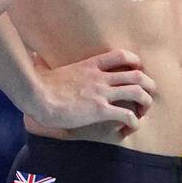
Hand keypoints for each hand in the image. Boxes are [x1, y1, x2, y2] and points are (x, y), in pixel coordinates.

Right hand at [26, 49, 155, 136]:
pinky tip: (131, 127)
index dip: (135, 63)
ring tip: (143, 112)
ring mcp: (102, 93)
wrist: (37, 97)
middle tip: (147, 95)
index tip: (136, 72)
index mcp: (91, 65)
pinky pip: (126, 114)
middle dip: (148, 85)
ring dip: (146, 103)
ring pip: (138, 93)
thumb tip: (33, 57)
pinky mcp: (100, 110)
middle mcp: (101, 77)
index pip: (122, 55)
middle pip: (137, 75)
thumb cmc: (38, 86)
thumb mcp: (49, 68)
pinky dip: (134, 121)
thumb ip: (48, 62)